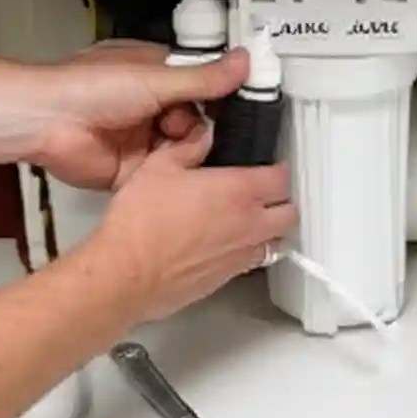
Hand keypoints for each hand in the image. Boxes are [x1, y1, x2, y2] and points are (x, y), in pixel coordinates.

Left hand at [28, 41, 248, 189]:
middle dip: (202, 124)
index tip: (244, 103)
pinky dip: (174, 171)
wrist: (46, 122)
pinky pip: (166, 173)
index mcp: (155, 75)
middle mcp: (151, 106)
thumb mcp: (156, 78)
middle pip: (197, 119)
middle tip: (198, 125)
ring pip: (185, 148)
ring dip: (188, 147)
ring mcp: (143, 138)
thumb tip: (244, 62)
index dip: (220, 94)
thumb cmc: (89, 88)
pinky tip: (179, 167)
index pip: (201, 84)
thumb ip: (203, 78)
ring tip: (180, 142)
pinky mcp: (134, 169)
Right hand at [86, 124, 298, 321]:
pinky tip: (230, 244)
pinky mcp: (228, 278)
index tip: (268, 165)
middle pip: (290, 212)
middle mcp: (248, 224)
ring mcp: (241, 255)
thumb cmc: (140, 225)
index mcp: (237, 191)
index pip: (281, 177)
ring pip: (277, 241)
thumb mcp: (158, 167)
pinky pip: (254, 262)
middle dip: (282, 200)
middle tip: (265, 192)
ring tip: (253, 220)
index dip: (277, 168)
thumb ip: (186, 149)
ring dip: (271, 230)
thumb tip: (198, 139)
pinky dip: (250, 252)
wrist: (127, 273)